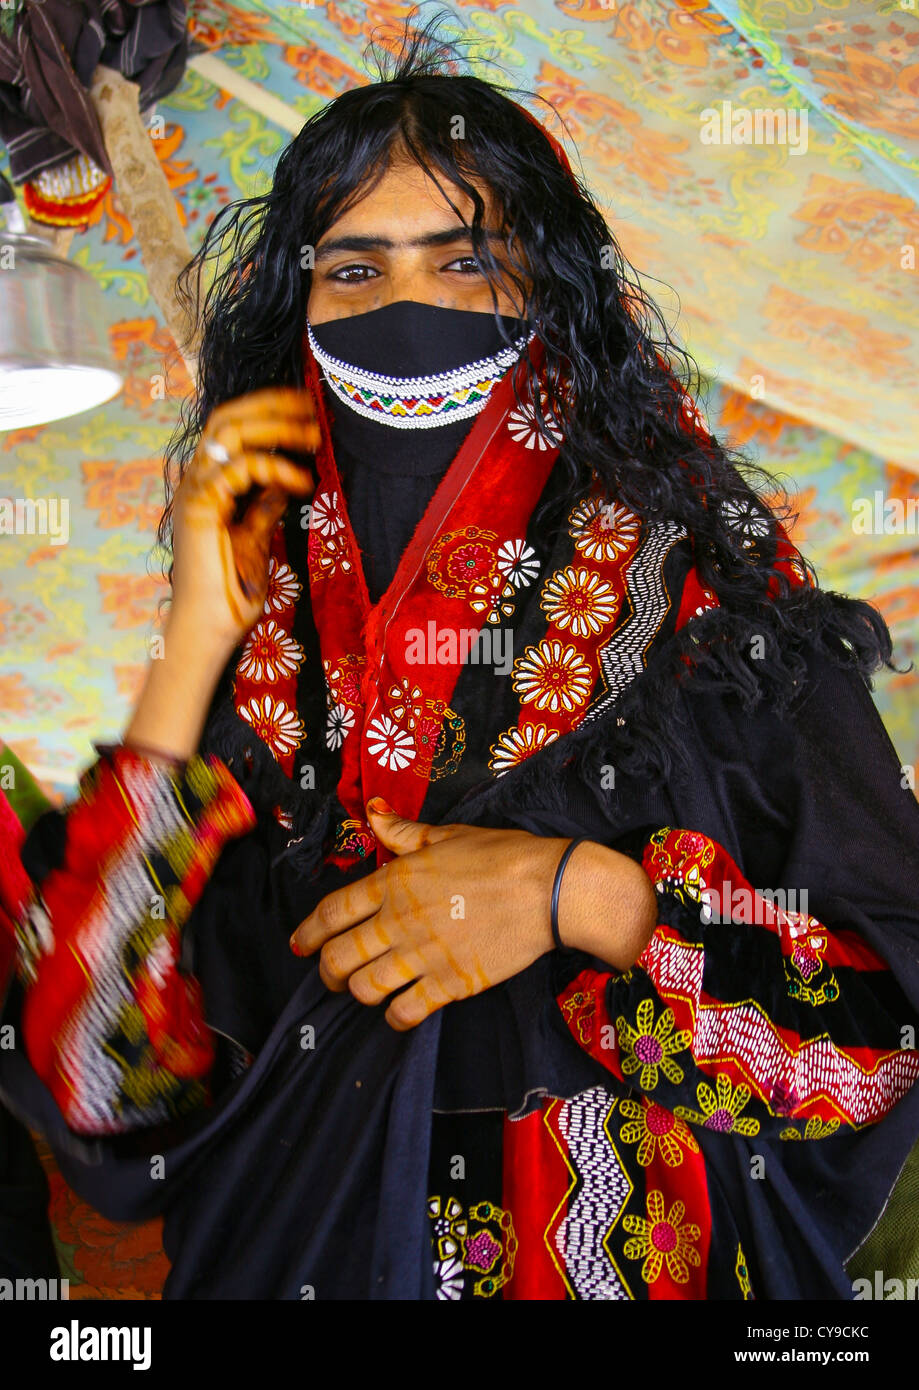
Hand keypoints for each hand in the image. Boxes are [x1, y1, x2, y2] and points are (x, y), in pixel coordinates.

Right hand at [170, 385, 319, 653]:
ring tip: (314, 436)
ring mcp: (195, 491)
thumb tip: (282, 487)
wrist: (209, 625)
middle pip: (227, 418)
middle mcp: (196, 481)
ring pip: (231, 432)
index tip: (303, 411)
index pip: (230, 429)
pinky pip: (242, 469)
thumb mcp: (254, 540)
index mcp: (207, 485)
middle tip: (311, 406)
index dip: (265, 411)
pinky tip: (302, 482)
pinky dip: (277, 469)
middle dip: (271, 404)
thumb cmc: (228, 590)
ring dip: (277, 427)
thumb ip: (263, 510)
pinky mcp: (202, 506)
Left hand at [288, 802, 658, 1030]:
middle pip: (339, 957)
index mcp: (394, 881)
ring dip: (358, 992)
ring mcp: (422, 954)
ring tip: (365, 990)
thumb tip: (373, 815)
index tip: (299, 944)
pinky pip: (405, 1011)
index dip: (309, 932)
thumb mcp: (446, 834)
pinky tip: (399, 1012)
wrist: (546, 888)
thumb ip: (403, 832)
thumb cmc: (501, 855)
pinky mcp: (449, 983)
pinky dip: (395, 1017)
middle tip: (331, 974)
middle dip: (327, 971)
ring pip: (365, 987)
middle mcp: (398, 920)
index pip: (332, 911)